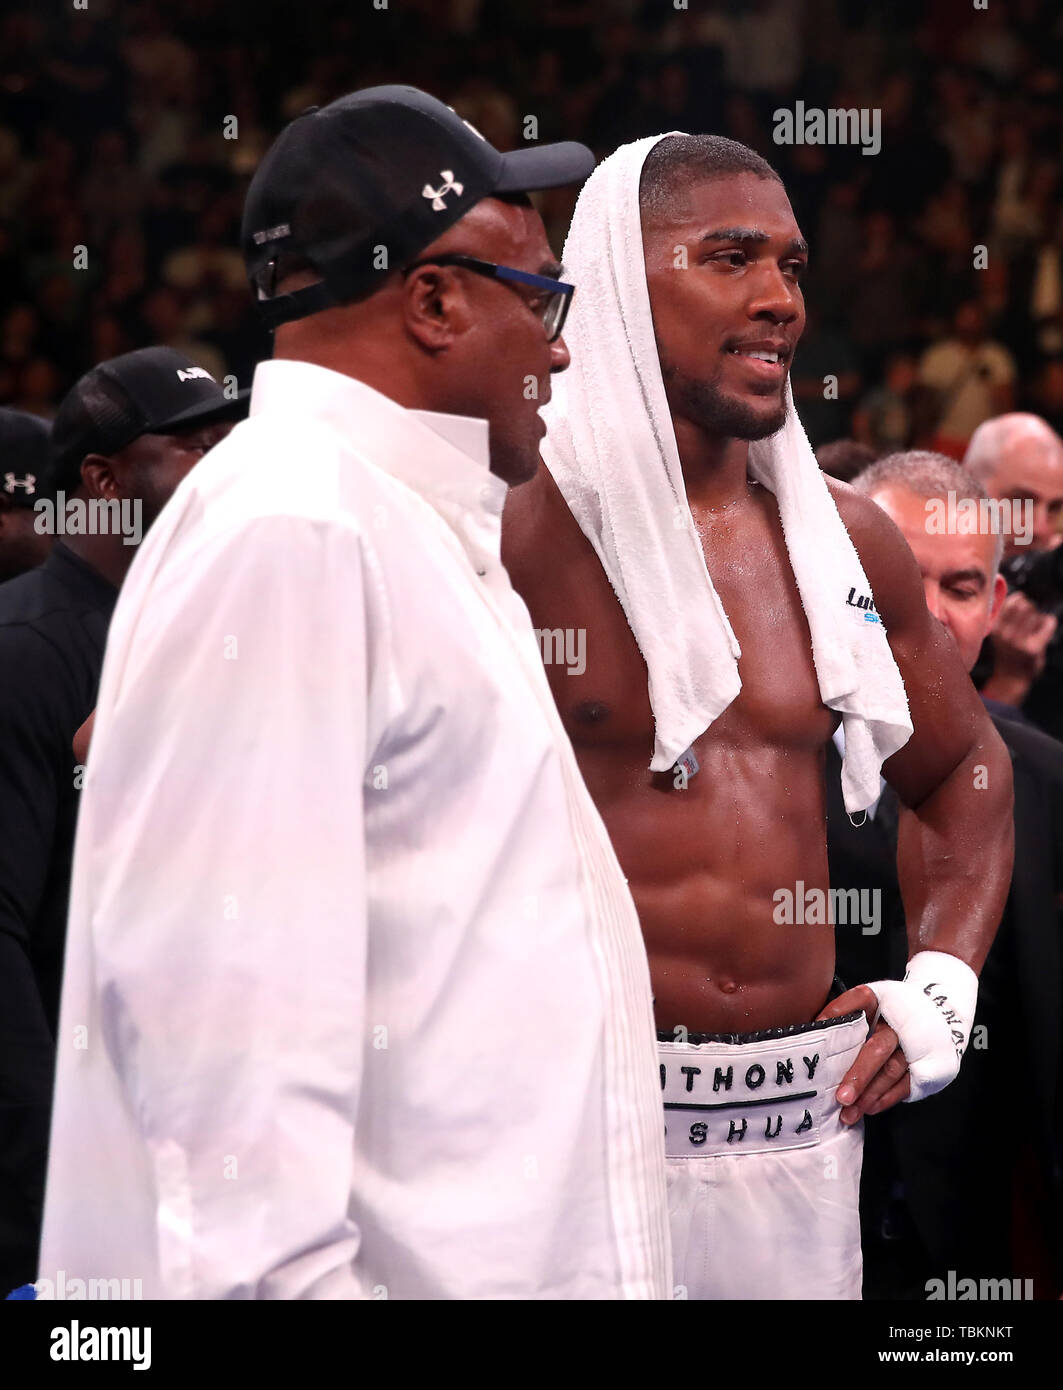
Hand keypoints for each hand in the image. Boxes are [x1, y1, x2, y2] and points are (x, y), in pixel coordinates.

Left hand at [816, 984, 910, 1124]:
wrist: (935, 1015)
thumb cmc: (885, 1014)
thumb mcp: (867, 1005)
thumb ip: (842, 1016)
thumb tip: (808, 1032)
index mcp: (881, 1000)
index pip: (858, 999)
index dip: (837, 1012)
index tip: (817, 1027)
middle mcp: (898, 1022)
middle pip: (877, 1048)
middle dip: (859, 1075)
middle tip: (840, 1097)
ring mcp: (913, 1045)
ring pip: (891, 1072)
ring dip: (869, 1095)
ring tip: (848, 1112)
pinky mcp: (924, 1064)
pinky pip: (905, 1085)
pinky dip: (885, 1098)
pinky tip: (868, 1109)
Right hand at [986, 591, 1057, 699]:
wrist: (1012, 677)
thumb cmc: (1008, 651)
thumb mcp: (999, 632)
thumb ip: (1004, 615)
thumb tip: (1019, 596)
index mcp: (995, 628)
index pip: (1011, 602)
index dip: (1019, 601)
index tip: (1020, 607)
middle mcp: (1005, 634)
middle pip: (1024, 605)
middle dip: (1030, 607)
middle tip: (1030, 616)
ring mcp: (1019, 642)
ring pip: (1036, 614)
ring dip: (1038, 617)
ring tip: (1035, 627)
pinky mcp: (1033, 648)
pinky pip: (1048, 623)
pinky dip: (1049, 624)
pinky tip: (1044, 632)